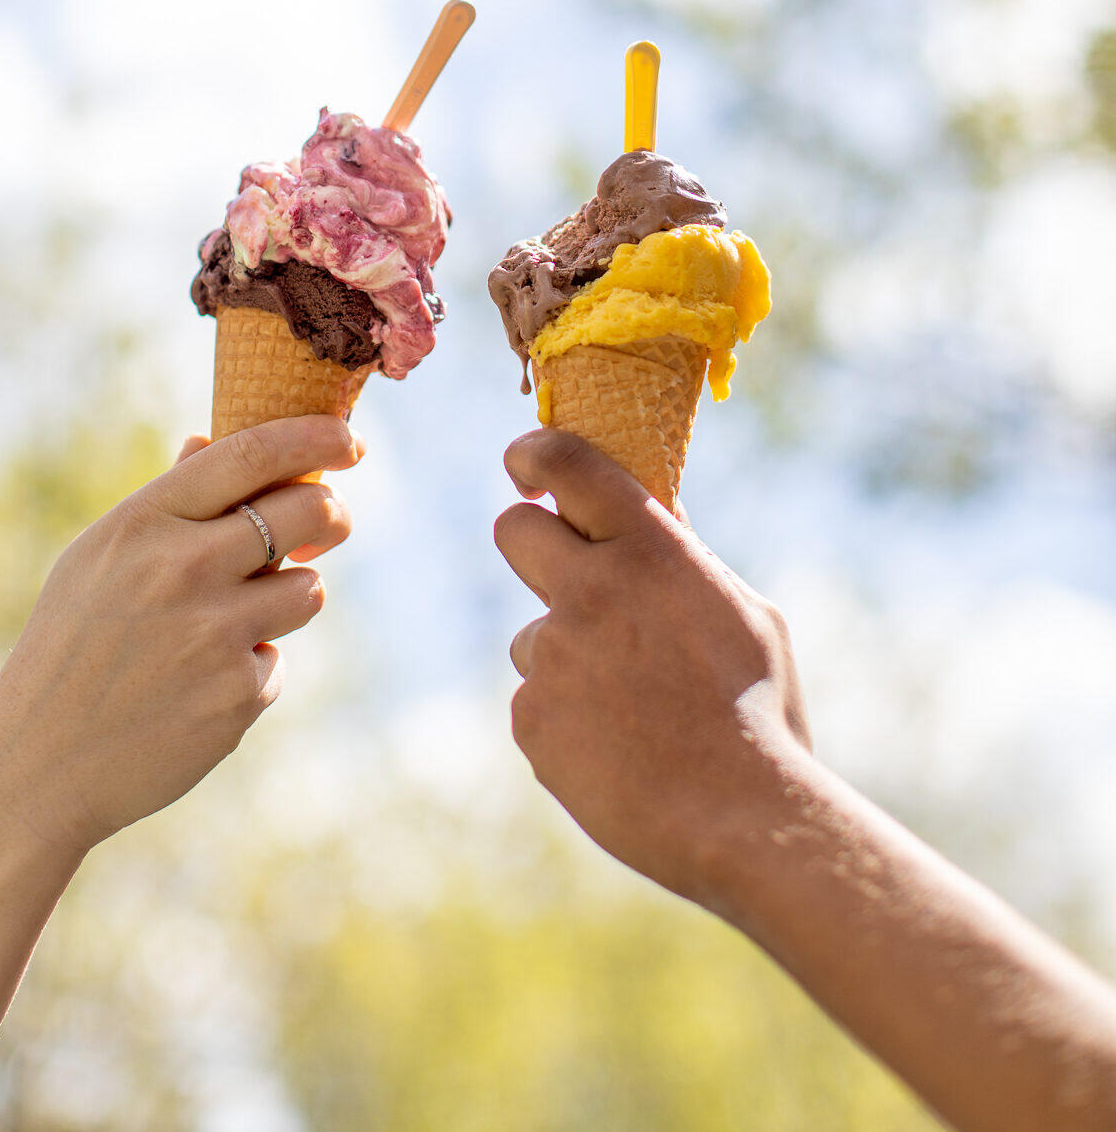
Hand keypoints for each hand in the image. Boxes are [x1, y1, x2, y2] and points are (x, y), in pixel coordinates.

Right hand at [0, 415, 363, 853]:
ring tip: (219, 630)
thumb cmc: (69, 649)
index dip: (314, 437)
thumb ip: (165, 503)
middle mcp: (183, 567)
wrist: (36, 767)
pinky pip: (276, 660)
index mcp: (143, 523)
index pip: (250, 454)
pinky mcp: (240, 692)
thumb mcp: (96, 560)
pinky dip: (249, 671)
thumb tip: (210, 441)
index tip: (349, 438)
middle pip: (309, 512)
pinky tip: (193, 691)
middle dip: (332, 516)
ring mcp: (215, 632)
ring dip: (285, 601)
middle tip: (327, 527)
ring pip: (308, 589)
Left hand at [494, 429, 808, 909]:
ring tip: (633, 710)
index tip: (526, 467)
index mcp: (651, 552)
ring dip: (566, 658)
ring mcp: (551, 655)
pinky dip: (566, 720)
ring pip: (533, 635)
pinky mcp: (530, 717)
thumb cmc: (761, 715)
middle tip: (568, 578)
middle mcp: (589, 591)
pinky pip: (536, 701)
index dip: (534, 454)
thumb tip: (650, 515)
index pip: (565, 464)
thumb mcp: (745, 615)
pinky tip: (618, 751)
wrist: (744, 819)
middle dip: (532, 542)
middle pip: (512, 530)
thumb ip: (682, 562)